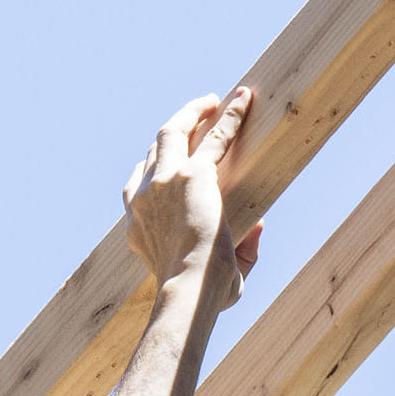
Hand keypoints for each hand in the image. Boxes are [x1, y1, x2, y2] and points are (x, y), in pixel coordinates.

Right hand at [120, 88, 258, 296]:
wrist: (188, 290)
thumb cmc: (199, 295)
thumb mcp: (217, 275)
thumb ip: (240, 250)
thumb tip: (258, 226)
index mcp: (136, 222)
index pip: (138, 183)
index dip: (153, 165)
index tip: (171, 159)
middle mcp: (143, 197)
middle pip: (153, 150)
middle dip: (173, 129)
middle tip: (193, 116)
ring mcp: (163, 182)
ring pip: (173, 132)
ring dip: (192, 112)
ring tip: (211, 101)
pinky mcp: (191, 175)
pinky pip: (214, 136)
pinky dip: (230, 117)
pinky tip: (243, 100)